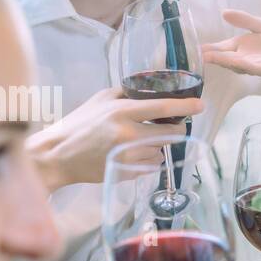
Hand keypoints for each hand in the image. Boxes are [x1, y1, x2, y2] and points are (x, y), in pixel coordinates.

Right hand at [26, 87, 201, 189]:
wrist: (59, 155)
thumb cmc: (80, 124)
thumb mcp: (101, 99)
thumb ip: (127, 94)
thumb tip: (153, 89)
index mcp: (122, 111)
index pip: (163, 108)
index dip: (186, 107)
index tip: (200, 106)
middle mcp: (128, 133)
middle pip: (171, 133)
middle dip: (176, 130)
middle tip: (171, 127)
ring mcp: (128, 155)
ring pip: (162, 150)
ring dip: (157, 145)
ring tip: (138, 141)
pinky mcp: (127, 172)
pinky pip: (153, 165)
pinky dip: (149, 160)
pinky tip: (133, 154)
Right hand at [202, 9, 260, 85]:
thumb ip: (244, 20)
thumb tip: (223, 12)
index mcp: (238, 46)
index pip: (219, 47)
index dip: (208, 47)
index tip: (194, 47)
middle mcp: (241, 57)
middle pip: (222, 56)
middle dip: (211, 55)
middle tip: (196, 54)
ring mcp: (250, 64)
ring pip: (232, 62)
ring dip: (221, 60)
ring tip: (207, 56)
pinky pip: (249, 66)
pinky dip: (240, 64)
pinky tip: (233, 61)